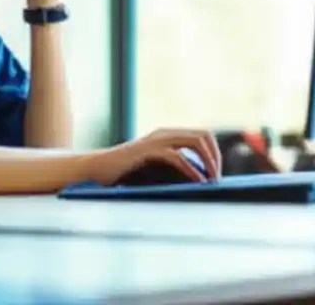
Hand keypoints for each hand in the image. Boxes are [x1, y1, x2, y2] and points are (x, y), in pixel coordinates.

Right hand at [87, 128, 222, 184]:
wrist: (97, 169)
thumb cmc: (125, 173)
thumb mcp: (155, 168)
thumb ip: (174, 168)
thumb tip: (201, 179)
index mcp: (169, 135)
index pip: (203, 135)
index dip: (214, 152)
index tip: (216, 173)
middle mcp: (165, 133)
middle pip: (204, 136)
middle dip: (215, 157)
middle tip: (217, 178)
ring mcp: (157, 140)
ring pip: (195, 141)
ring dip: (208, 161)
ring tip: (212, 180)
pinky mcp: (148, 151)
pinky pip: (177, 157)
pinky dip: (191, 169)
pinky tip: (197, 182)